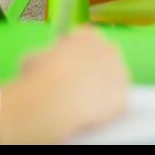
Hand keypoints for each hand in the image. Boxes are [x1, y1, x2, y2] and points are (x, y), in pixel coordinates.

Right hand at [0, 27, 129, 143]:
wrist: (54, 100)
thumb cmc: (38, 76)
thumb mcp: (32, 58)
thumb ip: (43, 57)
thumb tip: (40, 61)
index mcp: (89, 36)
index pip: (86, 42)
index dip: (75, 56)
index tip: (65, 68)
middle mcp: (110, 50)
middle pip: (102, 61)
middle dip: (90, 73)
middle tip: (73, 90)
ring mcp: (120, 73)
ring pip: (110, 84)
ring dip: (98, 92)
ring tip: (78, 106)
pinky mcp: (122, 97)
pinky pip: (113, 106)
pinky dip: (102, 113)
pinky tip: (87, 118)